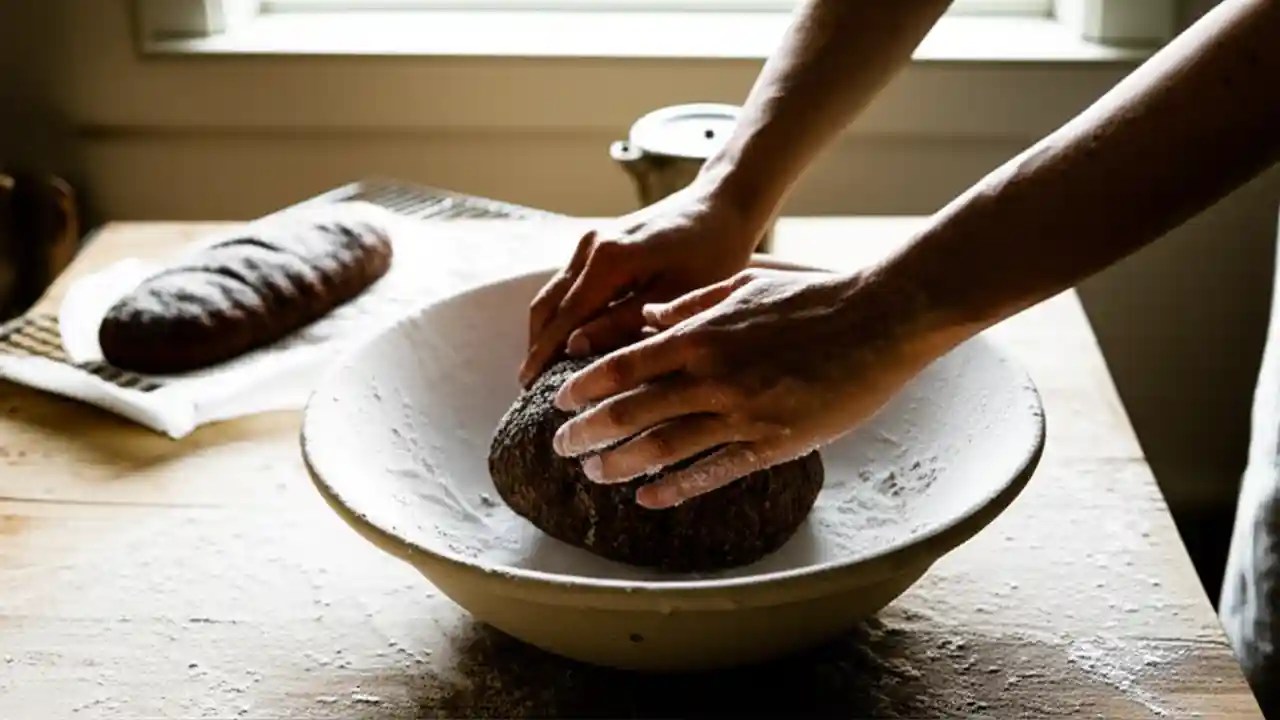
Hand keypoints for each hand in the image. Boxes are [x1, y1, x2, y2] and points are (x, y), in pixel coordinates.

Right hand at [519, 182, 760, 386]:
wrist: (720, 205)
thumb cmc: (711, 254)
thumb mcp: (673, 297)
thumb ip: (623, 322)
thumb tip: (574, 347)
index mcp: (608, 261)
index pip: (564, 318)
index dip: (544, 354)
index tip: (528, 387)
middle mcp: (590, 247)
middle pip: (548, 304)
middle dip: (537, 345)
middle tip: (530, 385)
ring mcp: (591, 242)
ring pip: (553, 293)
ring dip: (545, 329)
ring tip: (543, 366)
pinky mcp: (599, 242)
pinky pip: (568, 283)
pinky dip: (560, 312)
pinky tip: (567, 337)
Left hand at [549, 267, 948, 508]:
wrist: (881, 319)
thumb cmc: (813, 297)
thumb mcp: (744, 286)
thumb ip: (691, 305)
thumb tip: (646, 319)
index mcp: (702, 335)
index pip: (625, 366)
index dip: (584, 389)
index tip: (559, 403)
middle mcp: (714, 376)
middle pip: (631, 413)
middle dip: (587, 433)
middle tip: (561, 447)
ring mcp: (743, 413)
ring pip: (664, 449)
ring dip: (621, 465)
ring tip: (593, 474)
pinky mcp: (774, 442)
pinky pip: (713, 472)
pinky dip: (675, 487)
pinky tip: (648, 497)